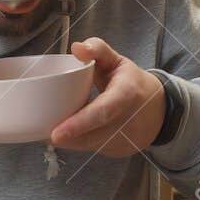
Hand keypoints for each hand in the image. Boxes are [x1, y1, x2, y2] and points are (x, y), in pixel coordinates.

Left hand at [49, 37, 165, 156]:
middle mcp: (127, 121)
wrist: (158, 111)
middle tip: (41, 130)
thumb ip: (98, 49)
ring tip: (50, 128)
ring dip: (68, 140)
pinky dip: (77, 142)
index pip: (102, 112)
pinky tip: (68, 133)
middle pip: (91, 135)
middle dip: (65, 136)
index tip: (56, 134)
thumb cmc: (131, 82)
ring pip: (88, 146)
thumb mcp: (117, 60)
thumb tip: (76, 47)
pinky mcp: (117, 152)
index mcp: (126, 94)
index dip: (79, 124)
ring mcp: (124, 141)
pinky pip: (92, 149)